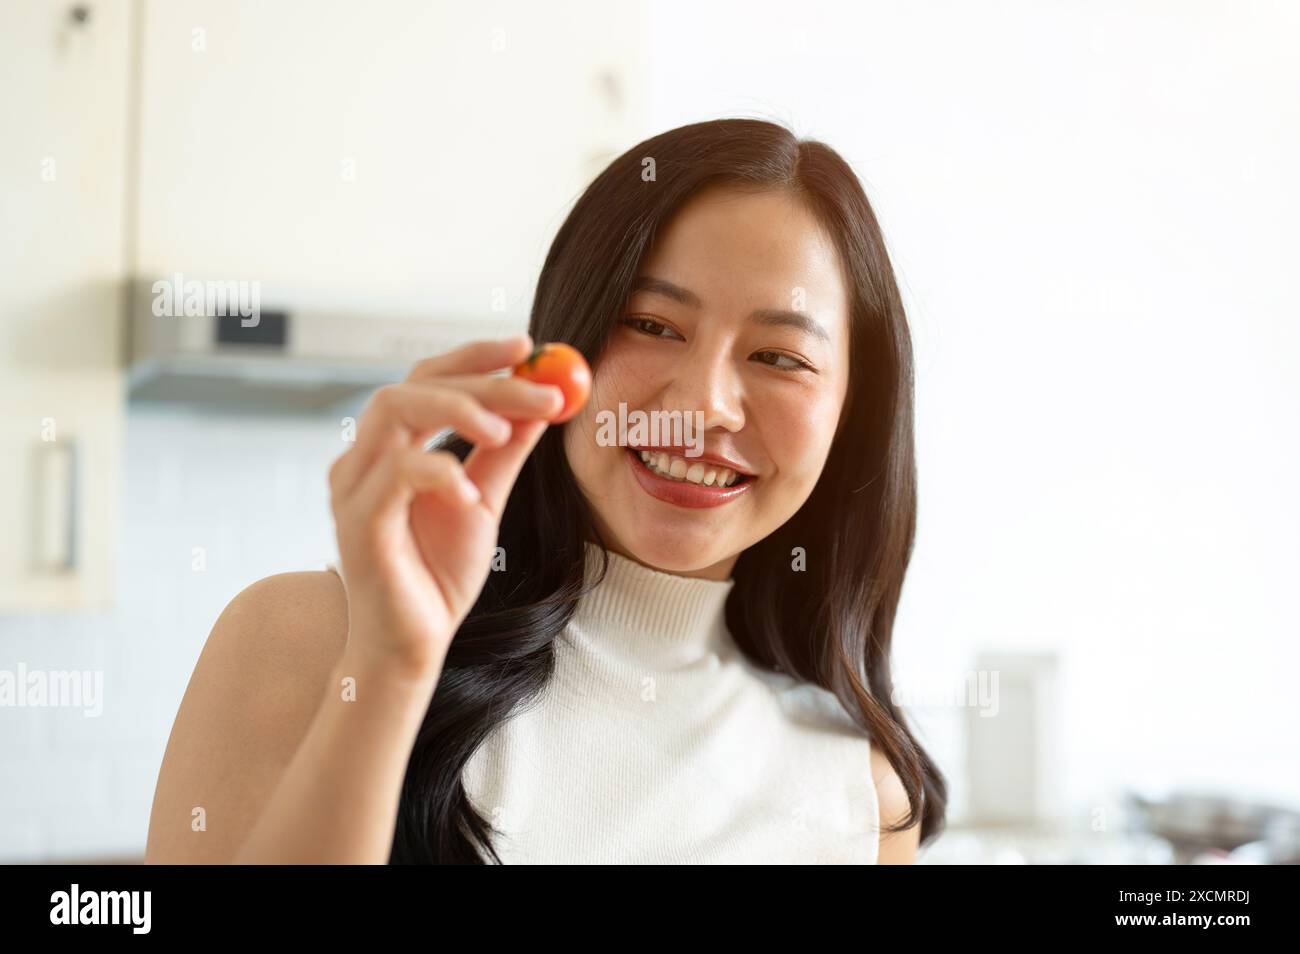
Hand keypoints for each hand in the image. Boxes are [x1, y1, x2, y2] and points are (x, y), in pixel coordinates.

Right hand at [327, 333, 564, 679]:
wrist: (412, 645)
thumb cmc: (438, 574)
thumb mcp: (485, 502)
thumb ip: (505, 452)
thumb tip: (541, 404)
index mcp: (390, 447)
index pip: (426, 378)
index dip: (475, 356)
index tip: (527, 345)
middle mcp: (363, 459)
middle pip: (412, 385)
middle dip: (479, 378)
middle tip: (538, 386)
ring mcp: (353, 489)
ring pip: (392, 413)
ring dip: (456, 410)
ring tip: (503, 432)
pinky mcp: (358, 525)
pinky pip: (393, 477)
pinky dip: (436, 472)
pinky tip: (469, 493)